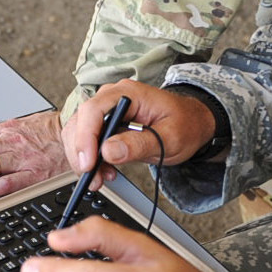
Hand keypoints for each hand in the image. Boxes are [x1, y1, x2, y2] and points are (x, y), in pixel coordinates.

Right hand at [64, 81, 218, 187]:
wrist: (192, 124)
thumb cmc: (185, 125)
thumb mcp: (169, 138)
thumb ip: (139, 144)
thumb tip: (108, 151)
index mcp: (129, 93)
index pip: (94, 109)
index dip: (86, 137)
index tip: (89, 163)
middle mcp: (112, 98)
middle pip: (80, 122)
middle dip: (81, 153)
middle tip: (93, 178)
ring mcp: (107, 111)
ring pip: (78, 133)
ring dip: (84, 159)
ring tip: (101, 178)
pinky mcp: (105, 125)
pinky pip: (86, 141)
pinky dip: (90, 160)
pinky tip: (105, 172)